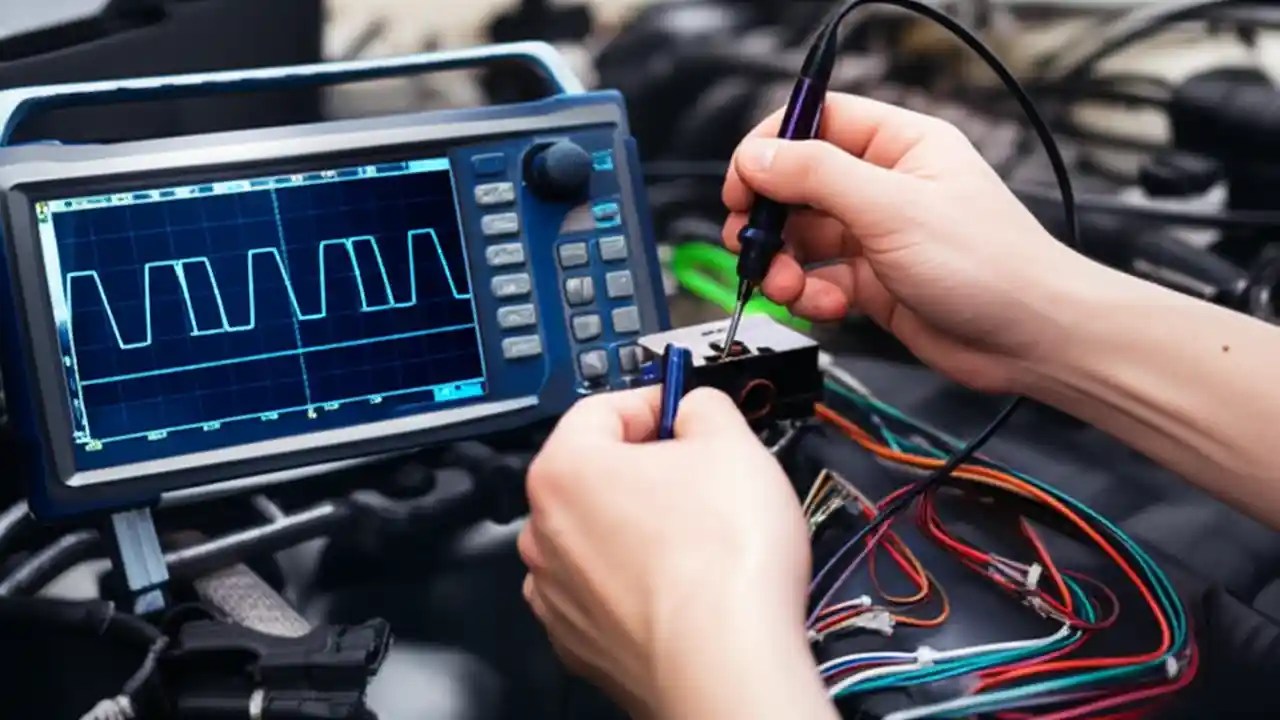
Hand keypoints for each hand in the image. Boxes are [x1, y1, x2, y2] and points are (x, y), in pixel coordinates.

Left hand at [519, 387, 834, 718]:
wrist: (727, 669)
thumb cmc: (723, 565)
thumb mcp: (732, 443)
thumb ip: (705, 406)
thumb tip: (696, 407)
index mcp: (564, 471)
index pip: (602, 408)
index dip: (656, 403)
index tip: (686, 413)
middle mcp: (543, 532)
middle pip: (596, 474)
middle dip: (649, 469)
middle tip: (704, 477)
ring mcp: (555, 594)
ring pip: (599, 536)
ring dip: (642, 528)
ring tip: (701, 539)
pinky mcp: (579, 642)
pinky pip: (605, 591)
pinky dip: (638, 583)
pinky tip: (684, 587)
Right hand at [723, 93, 1095, 393]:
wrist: (1031, 340)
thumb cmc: (992, 265)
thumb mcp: (893, 208)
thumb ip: (818, 177)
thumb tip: (759, 157)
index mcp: (900, 145)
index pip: (818, 122)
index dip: (772, 146)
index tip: (743, 181)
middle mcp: (886, 186)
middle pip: (799, 185)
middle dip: (770, 217)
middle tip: (751, 241)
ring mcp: (878, 235)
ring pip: (802, 238)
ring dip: (783, 262)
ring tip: (786, 283)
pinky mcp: (874, 283)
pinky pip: (819, 279)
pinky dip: (810, 294)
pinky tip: (824, 305)